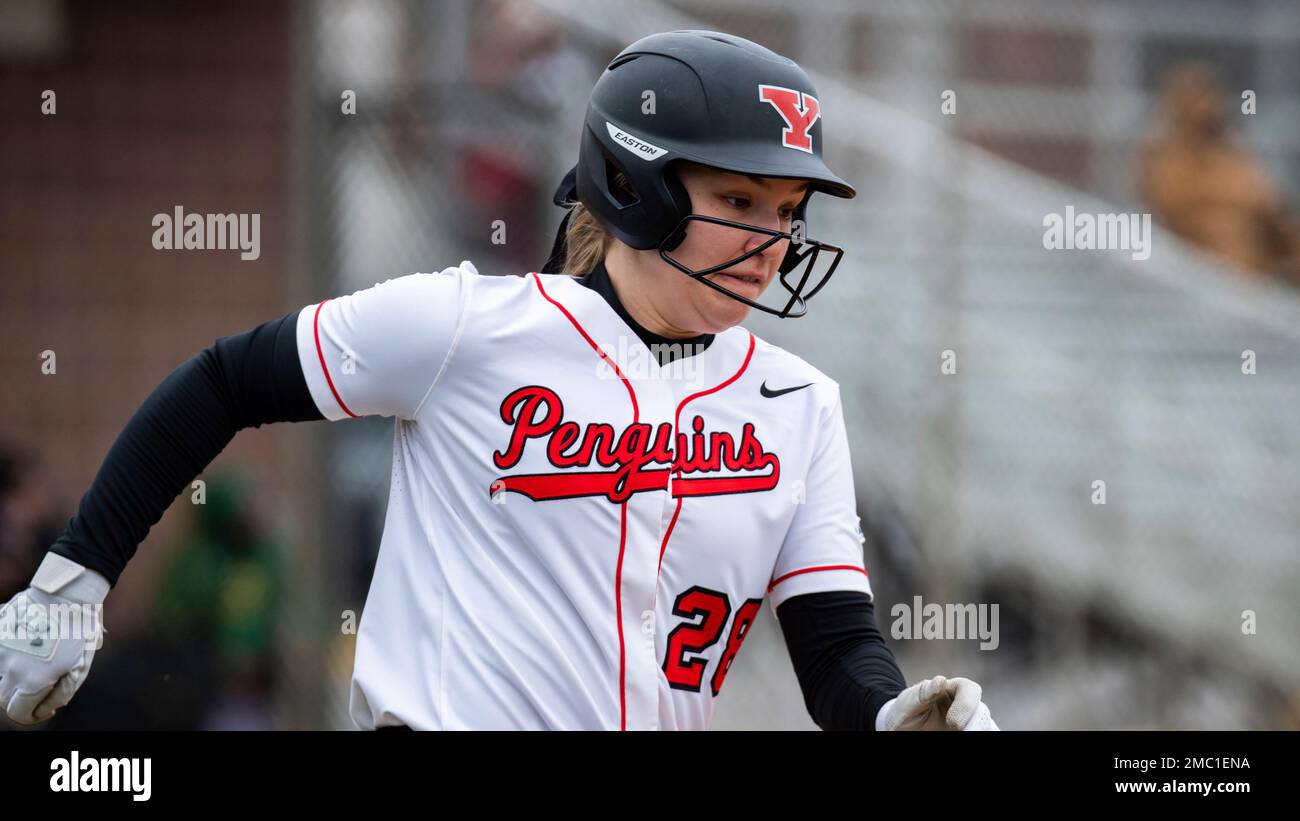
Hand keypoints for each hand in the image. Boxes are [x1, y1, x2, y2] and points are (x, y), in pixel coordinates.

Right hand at [0, 553, 109, 724]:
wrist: (66, 596)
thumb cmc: (78, 633)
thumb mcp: (79, 667)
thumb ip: (60, 693)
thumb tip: (46, 709)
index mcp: (33, 681)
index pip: (19, 713)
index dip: (32, 715)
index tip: (43, 708)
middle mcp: (11, 670)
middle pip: (5, 699)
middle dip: (20, 700)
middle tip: (38, 689)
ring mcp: (0, 653)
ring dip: (11, 679)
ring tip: (32, 667)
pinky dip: (6, 660)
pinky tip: (25, 648)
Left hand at [877, 674, 999, 730]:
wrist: (901, 727)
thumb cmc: (905, 709)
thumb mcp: (909, 701)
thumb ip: (924, 692)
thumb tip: (941, 681)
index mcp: (949, 688)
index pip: (969, 689)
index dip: (966, 705)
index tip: (952, 723)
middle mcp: (961, 703)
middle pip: (981, 710)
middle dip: (973, 723)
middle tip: (956, 731)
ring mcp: (965, 719)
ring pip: (982, 723)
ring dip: (974, 728)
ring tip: (954, 732)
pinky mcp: (963, 729)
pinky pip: (978, 729)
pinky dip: (973, 731)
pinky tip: (956, 732)